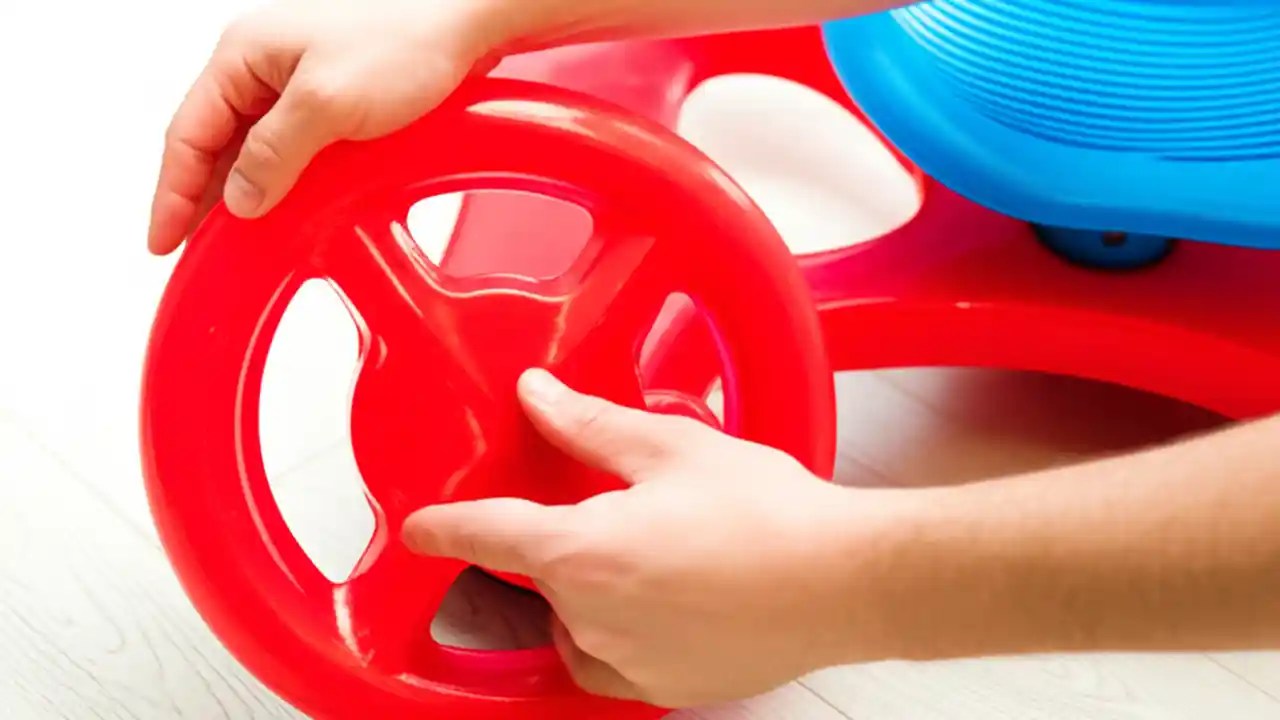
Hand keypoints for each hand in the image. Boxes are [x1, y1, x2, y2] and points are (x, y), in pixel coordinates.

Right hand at [147, 0, 526, 254]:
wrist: (469, 20)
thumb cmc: (405, 39)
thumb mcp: (326, 102)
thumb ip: (274, 152)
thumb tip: (238, 200)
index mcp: (243, 55)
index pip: (187, 132)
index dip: (172, 193)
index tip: (164, 241)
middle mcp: (263, 66)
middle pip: (214, 143)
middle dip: (201, 199)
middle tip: (195, 253)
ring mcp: (298, 80)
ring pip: (252, 147)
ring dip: (243, 192)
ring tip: (235, 242)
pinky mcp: (333, 96)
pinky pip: (290, 145)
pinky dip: (280, 180)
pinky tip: (284, 209)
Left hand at [403, 369, 900, 707]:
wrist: (845, 581)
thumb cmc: (769, 513)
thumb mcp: (671, 447)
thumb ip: (590, 424)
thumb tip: (539, 396)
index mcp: (581, 552)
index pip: (486, 534)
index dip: (444, 528)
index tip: (419, 529)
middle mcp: (592, 618)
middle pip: (538, 579)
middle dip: (554, 547)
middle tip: (606, 516)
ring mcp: (628, 661)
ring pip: (575, 624)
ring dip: (588, 592)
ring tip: (650, 553)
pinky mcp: (666, 688)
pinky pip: (612, 665)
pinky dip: (616, 636)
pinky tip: (662, 603)